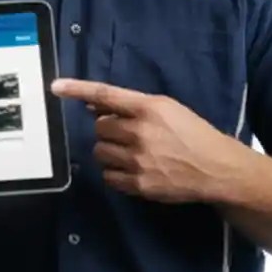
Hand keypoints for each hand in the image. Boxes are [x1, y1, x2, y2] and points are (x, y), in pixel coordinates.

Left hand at [51, 78, 241, 203]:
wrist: (216, 168)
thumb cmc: (192, 133)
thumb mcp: (166, 108)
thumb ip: (130, 106)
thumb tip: (93, 106)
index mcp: (149, 108)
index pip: (105, 95)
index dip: (77, 89)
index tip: (55, 87)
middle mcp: (140, 132)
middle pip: (99, 127)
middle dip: (109, 129)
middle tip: (128, 134)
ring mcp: (138, 160)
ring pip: (100, 151)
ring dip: (110, 150)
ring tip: (132, 152)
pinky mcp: (139, 184)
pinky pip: (108, 176)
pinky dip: (115, 172)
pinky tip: (134, 169)